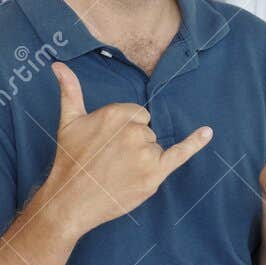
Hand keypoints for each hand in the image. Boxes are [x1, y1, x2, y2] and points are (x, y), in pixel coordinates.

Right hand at [42, 61, 211, 236]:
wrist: (70, 200)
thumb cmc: (69, 160)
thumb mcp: (68, 121)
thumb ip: (70, 90)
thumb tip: (58, 64)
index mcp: (115, 113)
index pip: (137, 115)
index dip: (124, 131)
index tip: (108, 145)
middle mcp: (133, 130)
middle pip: (147, 131)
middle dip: (133, 145)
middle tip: (110, 161)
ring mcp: (145, 153)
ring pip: (155, 148)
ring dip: (142, 159)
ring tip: (118, 172)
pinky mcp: (154, 174)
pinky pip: (180, 154)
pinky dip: (195, 143)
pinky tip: (207, 132)